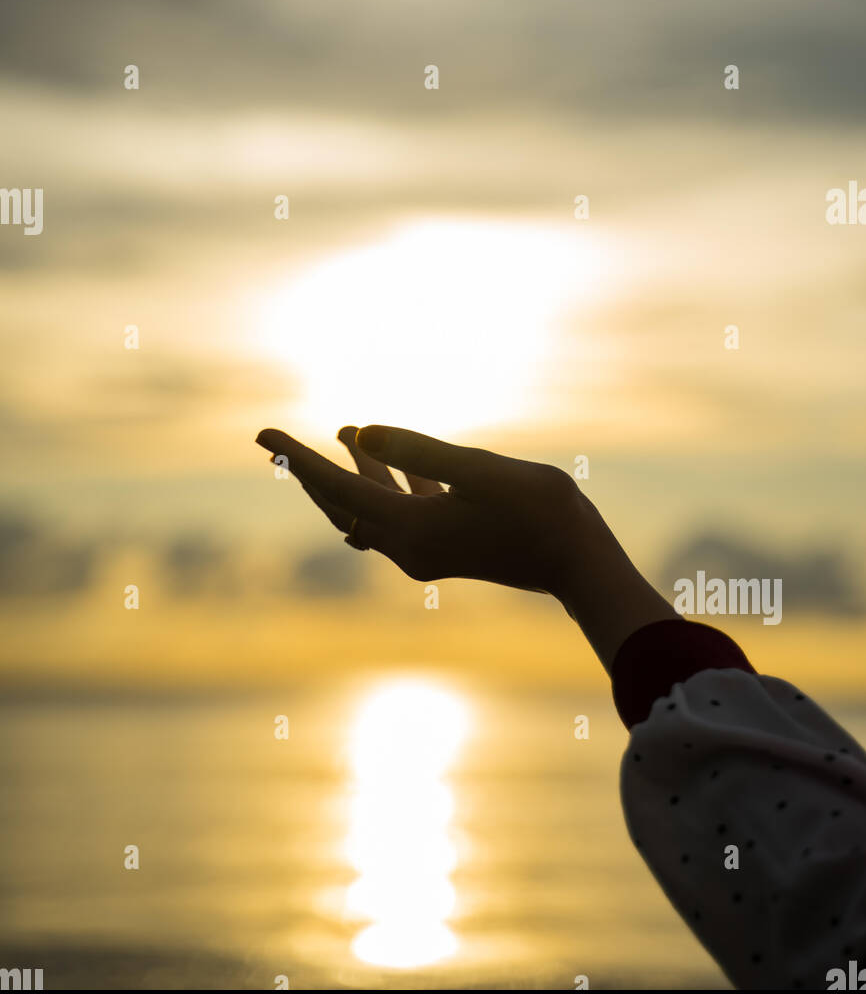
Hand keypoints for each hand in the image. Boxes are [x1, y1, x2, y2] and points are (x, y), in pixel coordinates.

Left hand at [255, 423, 676, 669]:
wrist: (579, 562)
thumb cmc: (539, 511)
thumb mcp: (479, 470)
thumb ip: (420, 450)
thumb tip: (361, 431)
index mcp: (410, 528)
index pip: (336, 489)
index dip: (297, 458)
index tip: (261, 432)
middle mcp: (408, 546)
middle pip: (341, 503)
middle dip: (309, 469)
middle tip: (272, 440)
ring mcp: (425, 550)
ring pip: (371, 506)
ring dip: (353, 470)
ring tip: (343, 431)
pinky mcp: (445, 545)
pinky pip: (401, 509)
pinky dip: (388, 480)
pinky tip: (391, 456)